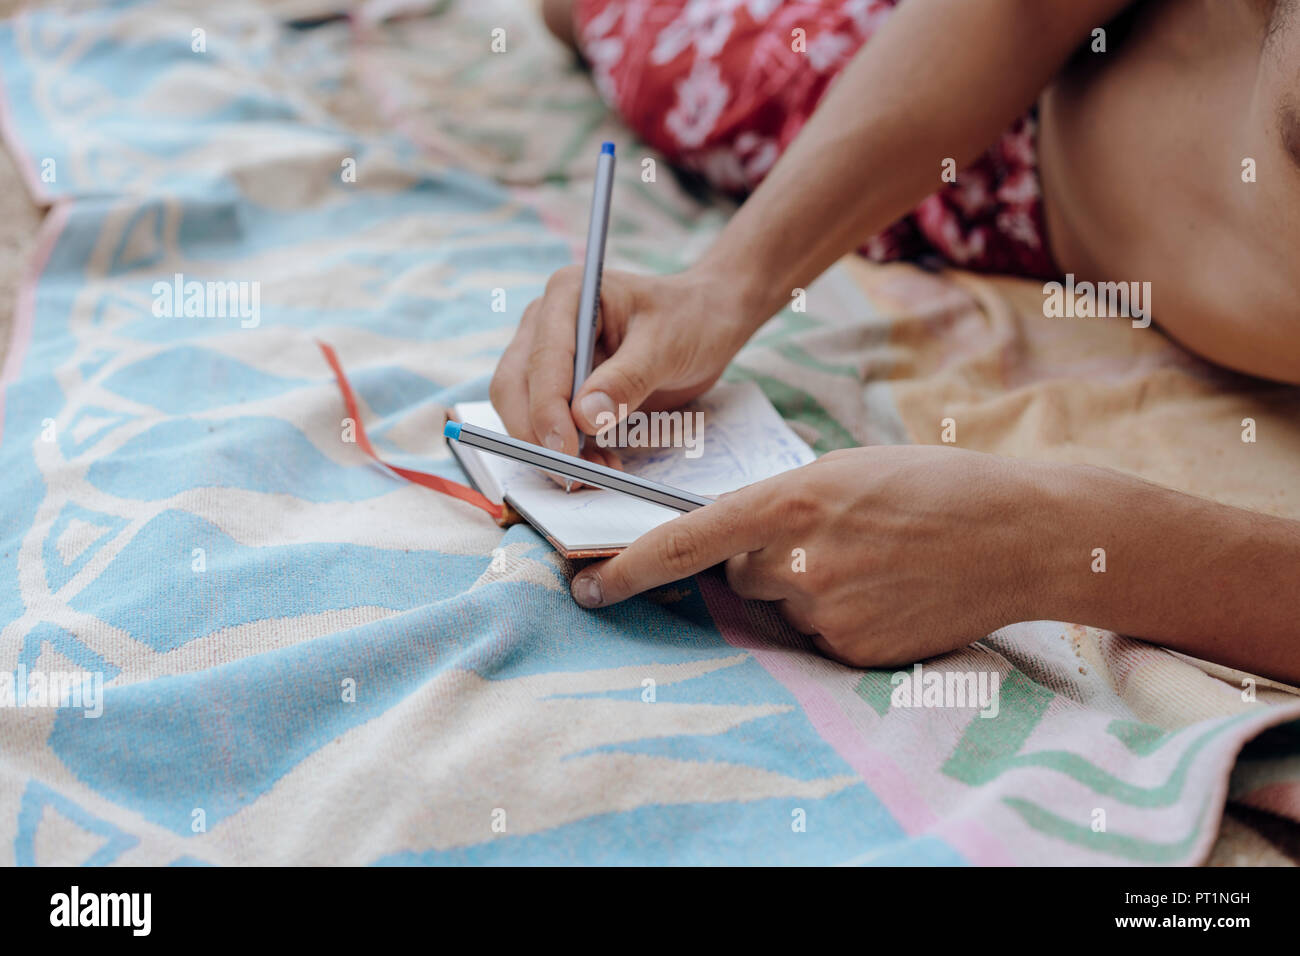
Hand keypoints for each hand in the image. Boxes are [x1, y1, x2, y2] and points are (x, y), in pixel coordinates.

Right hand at [489, 266, 754, 466]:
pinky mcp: (560, 387)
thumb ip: (626, 379)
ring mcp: (547, 355)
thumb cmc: (690, 319)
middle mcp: (545, 321)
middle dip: (538, 434)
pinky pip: (547, 425)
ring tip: (597, 473)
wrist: (707, 323)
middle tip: (571, 474)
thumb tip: (583, 418)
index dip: (547, 408)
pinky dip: (568, 451)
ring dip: (550, 448)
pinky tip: (601, 465)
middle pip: (514, 387)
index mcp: (567, 294)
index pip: (541, 357)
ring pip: (522, 410)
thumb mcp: (666, 345)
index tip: (564, 449)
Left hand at [569, 445, 1044, 667]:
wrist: (1020, 534)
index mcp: (790, 501)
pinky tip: (888, 592)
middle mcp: (799, 561)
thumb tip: (733, 546)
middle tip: (832, 537)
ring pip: (781, 605)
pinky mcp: (855, 651)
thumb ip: (778, 505)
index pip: (684, 541)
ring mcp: (828, 612)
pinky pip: (818, 636)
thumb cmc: (933, 487)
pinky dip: (840, 617)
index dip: (626, 566)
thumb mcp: (843, 470)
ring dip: (806, 588)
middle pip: (738, 575)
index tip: (586, 586)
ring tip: (874, 561)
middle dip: (764, 560)